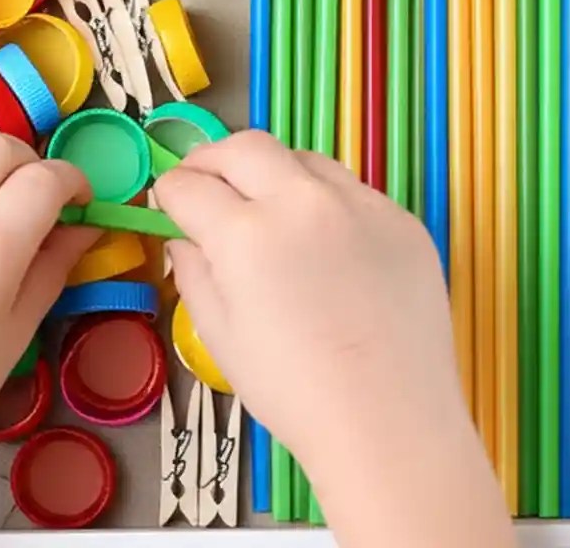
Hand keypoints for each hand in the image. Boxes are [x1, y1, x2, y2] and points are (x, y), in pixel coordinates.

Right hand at [154, 132, 511, 547]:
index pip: (189, 186)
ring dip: (272, 170)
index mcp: (246, 235)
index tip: (167, 202)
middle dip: (212, 159)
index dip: (168, 192)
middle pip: (245, 148)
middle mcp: (303, 202)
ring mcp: (361, 205)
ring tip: (262, 203)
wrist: (391, 422)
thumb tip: (186, 241)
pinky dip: (323, 200)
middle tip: (202, 180)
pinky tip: (322, 240)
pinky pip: (352, 190)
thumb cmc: (295, 393)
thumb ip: (195, 276)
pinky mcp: (402, 220)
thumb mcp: (221, 339)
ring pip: (304, 159)